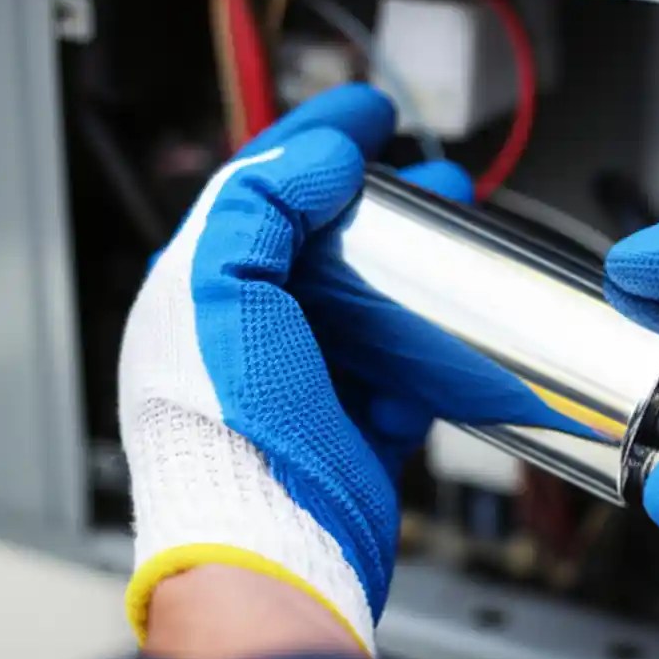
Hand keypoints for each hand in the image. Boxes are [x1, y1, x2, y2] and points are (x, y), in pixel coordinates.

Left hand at [119, 84, 471, 657]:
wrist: (274, 546)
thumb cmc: (230, 435)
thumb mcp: (222, 293)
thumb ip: (257, 207)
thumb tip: (313, 156)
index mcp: (202, 292)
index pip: (260, 189)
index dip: (314, 139)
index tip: (367, 112)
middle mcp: (250, 333)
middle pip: (324, 243)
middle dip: (380, 204)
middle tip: (429, 180)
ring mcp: (304, 380)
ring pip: (367, 303)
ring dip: (411, 274)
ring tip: (456, 243)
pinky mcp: (351, 424)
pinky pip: (398, 372)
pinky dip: (421, 358)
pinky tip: (439, 349)